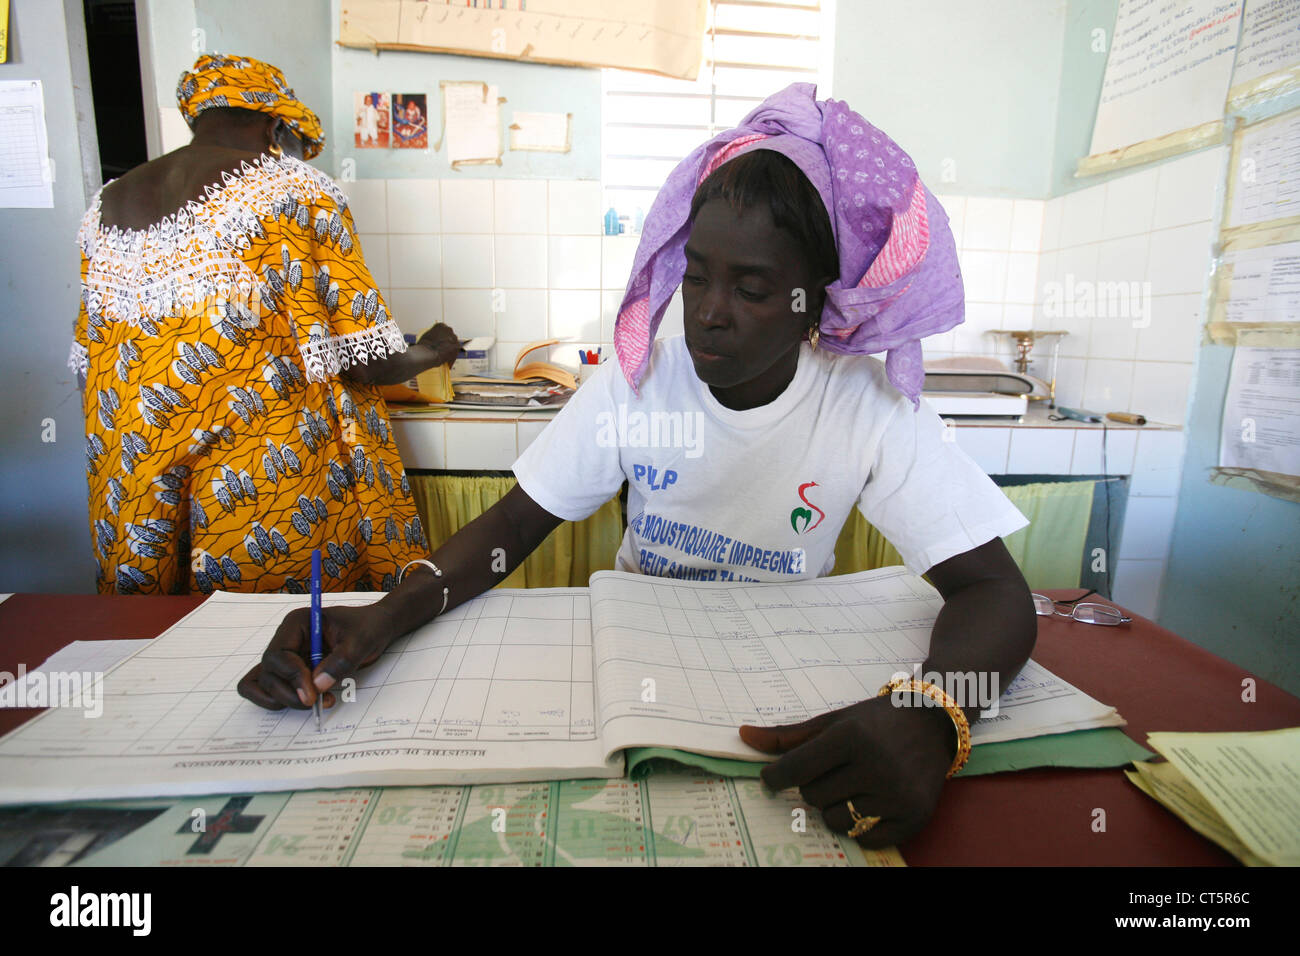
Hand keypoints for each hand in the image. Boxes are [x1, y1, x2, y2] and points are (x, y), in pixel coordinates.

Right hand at [237, 604, 392, 710]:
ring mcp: (287, 656)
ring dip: (284, 699)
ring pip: (265, 683)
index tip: (312, 694)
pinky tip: (305, 702)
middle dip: (289, 693)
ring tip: (317, 702)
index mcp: (297, 623)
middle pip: (268, 672)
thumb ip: (340, 662)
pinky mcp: (291, 671)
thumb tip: (317, 686)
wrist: (376, 628)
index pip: (278, 654)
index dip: (292, 677)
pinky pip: (269, 688)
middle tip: (316, 703)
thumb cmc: (368, 627)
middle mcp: (286, 638)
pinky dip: (279, 700)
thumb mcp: (361, 641)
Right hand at [417, 322, 460, 366]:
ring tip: (445, 357)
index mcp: (441, 325)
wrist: (427, 353)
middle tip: (443, 350)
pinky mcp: (457, 346)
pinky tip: (447, 362)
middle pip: (450, 337)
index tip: (440, 343)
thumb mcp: (426, 336)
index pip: (444, 331)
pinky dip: (452, 357)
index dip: (442, 338)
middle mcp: (449, 329)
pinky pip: (455, 352)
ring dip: (450, 350)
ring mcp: (454, 337)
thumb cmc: (424, 346)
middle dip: (447, 343)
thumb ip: (433, 335)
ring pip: (453, 344)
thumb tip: (433, 340)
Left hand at [739, 695, 956, 847]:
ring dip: (835, 808)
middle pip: (812, 797)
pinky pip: (865, 839)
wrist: (935, 722)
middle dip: (815, 786)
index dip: (775, 778)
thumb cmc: (877, 720)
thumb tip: (744, 737)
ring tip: (854, 785)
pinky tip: (871, 802)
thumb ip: (788, 735)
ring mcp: (896, 794)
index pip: (794, 770)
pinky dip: (860, 827)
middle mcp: (875, 766)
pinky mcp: (914, 817)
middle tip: (835, 771)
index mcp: (851, 737)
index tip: (772, 779)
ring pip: (835, 821)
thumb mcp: (834, 720)